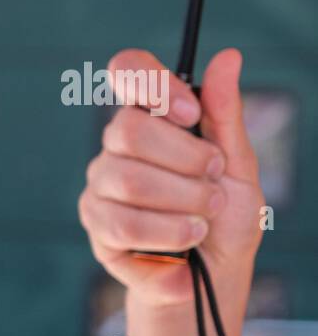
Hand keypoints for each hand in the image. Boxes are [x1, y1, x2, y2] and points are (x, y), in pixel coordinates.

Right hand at [78, 48, 263, 307]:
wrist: (213, 278)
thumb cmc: (224, 218)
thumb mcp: (238, 164)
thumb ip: (226, 113)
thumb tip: (229, 57)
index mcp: (152, 119)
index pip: (127, 71)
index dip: (152, 83)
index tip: (189, 114)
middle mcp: (117, 148)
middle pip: (127, 129)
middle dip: (185, 160)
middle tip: (213, 184)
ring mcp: (101, 187)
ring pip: (129, 182)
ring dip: (182, 205)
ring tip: (204, 222)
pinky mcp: (96, 227)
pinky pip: (123, 226)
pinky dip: (167, 237)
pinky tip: (185, 247)